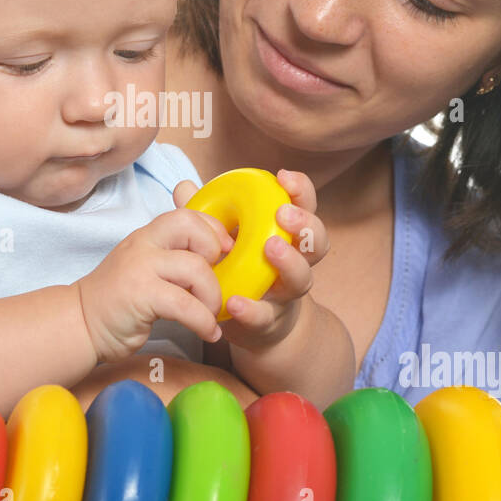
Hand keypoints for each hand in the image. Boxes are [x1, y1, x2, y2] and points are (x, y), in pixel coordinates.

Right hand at [73, 205, 232, 364]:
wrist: (80, 323)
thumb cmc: (118, 299)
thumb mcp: (144, 267)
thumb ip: (170, 256)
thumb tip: (214, 253)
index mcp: (147, 236)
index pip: (187, 213)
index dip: (213, 229)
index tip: (225, 252)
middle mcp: (143, 244)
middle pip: (191, 226)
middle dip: (215, 250)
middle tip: (217, 278)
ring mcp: (140, 268)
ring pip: (195, 268)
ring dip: (213, 296)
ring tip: (212, 314)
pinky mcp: (140, 296)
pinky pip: (186, 305)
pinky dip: (203, 321)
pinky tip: (207, 332)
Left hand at [173, 169, 330, 352]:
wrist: (250, 322)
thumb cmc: (239, 268)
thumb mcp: (223, 239)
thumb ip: (205, 215)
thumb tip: (184, 189)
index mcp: (285, 233)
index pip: (304, 206)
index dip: (300, 190)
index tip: (283, 177)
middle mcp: (295, 261)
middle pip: (316, 240)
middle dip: (304, 224)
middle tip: (283, 213)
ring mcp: (285, 293)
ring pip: (303, 278)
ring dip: (290, 262)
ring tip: (270, 248)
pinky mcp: (269, 322)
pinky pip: (266, 316)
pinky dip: (252, 310)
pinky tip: (236, 301)